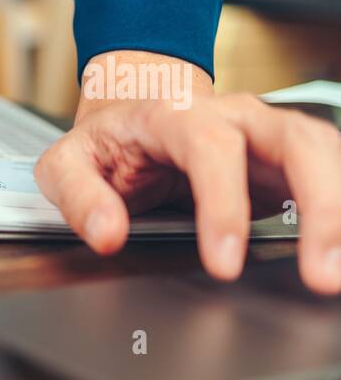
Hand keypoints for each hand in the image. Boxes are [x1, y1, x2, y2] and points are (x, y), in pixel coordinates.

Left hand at [35, 51, 340, 293]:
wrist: (135, 106)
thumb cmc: (106, 139)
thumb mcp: (67, 163)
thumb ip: (79, 197)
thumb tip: (106, 235)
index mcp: (177, 115)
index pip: (214, 150)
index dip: (225, 206)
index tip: (225, 264)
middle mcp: (236, 116)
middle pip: (297, 143)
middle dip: (321, 206)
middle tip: (320, 272)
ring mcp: (268, 134)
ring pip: (325, 154)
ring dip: (340, 212)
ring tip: (335, 273)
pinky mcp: (286, 160)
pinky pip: (328, 175)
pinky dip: (337, 211)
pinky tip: (337, 250)